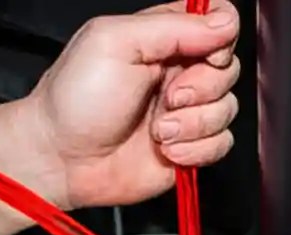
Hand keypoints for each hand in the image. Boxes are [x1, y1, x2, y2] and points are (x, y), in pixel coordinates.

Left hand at [13, 1, 241, 209]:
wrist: (62, 159)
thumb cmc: (74, 99)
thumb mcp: (115, 42)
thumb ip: (173, 26)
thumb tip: (224, 22)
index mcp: (162, 37)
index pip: (217, 20)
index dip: (220, 37)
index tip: (203, 54)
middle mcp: (178, 72)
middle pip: (228, 69)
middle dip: (202, 87)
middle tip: (167, 97)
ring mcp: (185, 112)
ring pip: (227, 109)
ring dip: (194, 124)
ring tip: (157, 130)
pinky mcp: (189, 147)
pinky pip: (221, 144)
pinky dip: (196, 150)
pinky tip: (166, 150)